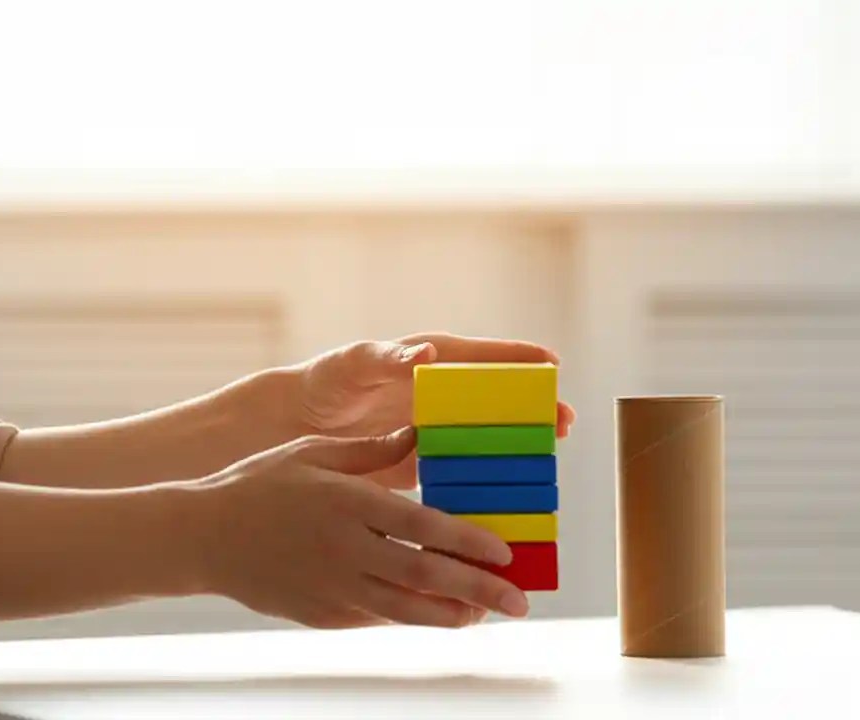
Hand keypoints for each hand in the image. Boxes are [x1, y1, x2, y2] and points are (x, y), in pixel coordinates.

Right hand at [194, 426, 528, 628]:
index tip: (503, 551)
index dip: (468, 542)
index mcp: (347, 502)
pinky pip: (376, 620)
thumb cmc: (261, 484)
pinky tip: (438, 615)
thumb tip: (422, 433)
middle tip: (518, 600)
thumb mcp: (314, 452)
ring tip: (485, 615)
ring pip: (405, 611)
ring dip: (451, 615)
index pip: (422, 526)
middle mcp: (344, 549)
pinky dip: (411, 619)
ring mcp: (331, 588)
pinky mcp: (320, 615)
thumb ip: (372, 450)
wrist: (199, 536)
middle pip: (424, 575)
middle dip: (478, 590)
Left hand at [261, 332, 575, 488]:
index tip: (553, 365)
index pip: (485, 358)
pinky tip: (504, 499)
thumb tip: (425, 353)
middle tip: (564, 423)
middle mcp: (442, 396)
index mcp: (432, 363)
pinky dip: (483, 484)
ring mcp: (437, 430)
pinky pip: (463, 472)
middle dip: (532, 410)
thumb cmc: (326, 381)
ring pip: (487, 438)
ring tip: (546, 463)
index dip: (520, 360)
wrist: (295, 425)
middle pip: (498, 400)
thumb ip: (388, 359)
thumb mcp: (354, 365)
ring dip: (515, 450)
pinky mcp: (425, 463)